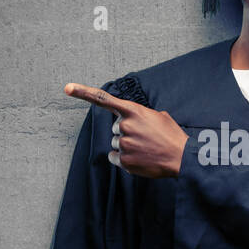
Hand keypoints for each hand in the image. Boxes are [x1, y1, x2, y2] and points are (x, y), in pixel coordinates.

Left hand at [65, 83, 188, 177]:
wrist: (181, 157)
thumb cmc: (171, 136)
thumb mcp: (157, 116)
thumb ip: (139, 115)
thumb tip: (132, 122)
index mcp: (133, 111)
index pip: (103, 99)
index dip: (83, 92)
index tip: (67, 88)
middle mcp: (124, 125)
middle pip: (115, 129)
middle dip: (127, 133)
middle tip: (145, 138)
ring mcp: (123, 143)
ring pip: (116, 143)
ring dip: (127, 146)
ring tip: (145, 149)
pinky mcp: (124, 160)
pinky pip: (115, 158)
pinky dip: (125, 159)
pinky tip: (140, 158)